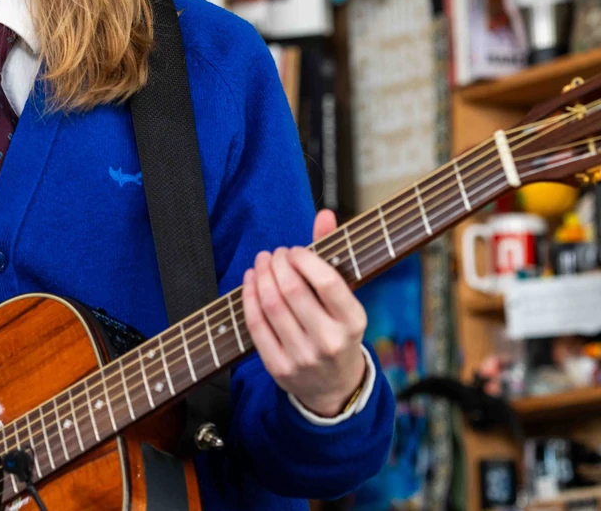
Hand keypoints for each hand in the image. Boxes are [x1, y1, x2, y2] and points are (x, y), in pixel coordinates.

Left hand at [242, 209, 368, 417]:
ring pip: (271, 306)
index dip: (303, 258)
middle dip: (277, 264)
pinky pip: (256, 325)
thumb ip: (333, 254)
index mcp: (353, 322)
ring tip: (261, 262)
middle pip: (292, 291)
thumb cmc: (338, 330)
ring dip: (260, 276)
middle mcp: (329, 341)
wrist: (335, 388)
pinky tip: (250, 281)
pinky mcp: (278, 367)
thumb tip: (324, 213)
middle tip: (273, 253)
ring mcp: (302, 357)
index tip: (293, 250)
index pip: (326, 282)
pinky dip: (248, 297)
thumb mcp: (345, 298)